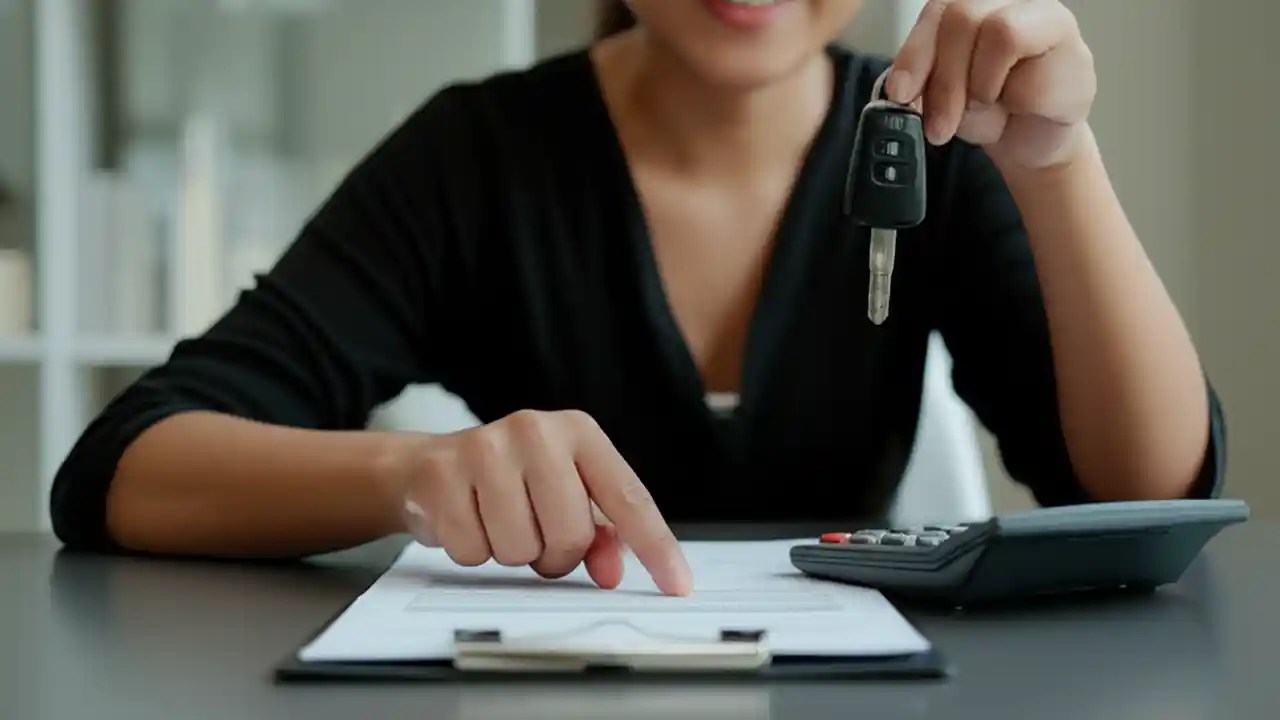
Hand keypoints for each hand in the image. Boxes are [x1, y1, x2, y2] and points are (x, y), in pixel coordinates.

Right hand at [389, 410, 692, 595]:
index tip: (677, 584)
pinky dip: (472, 551)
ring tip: (499, 523)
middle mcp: (536, 430)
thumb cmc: (512, 483)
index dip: (656, 546)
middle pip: (571, 535)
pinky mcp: (443, 474)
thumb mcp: (564, 494)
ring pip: (519, 548)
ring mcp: (486, 448)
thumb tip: (611, 571)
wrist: (431, 466)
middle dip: (555, 555)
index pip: (629, 498)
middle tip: (537, 537)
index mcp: (579, 433)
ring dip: (511, 554)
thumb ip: (600, 533)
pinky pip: (472, 551)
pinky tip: (469, 520)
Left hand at [886, 0, 1096, 170]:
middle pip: (962, 17)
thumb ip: (923, 81)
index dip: (915, 54)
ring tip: (983, 108)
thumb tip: (900, 89)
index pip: (938, 10)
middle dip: (944, 80)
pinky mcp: (1072, 49)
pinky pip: (1032, 73)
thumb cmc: (987, 108)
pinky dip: (1014, 99)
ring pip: (998, 30)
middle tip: (940, 125)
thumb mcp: (943, 95)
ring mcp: (1045, 16)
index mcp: (971, 3)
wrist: (1028, 141)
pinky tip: (1018, 108)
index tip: (901, 94)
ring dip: (979, 86)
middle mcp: (1008, 0)